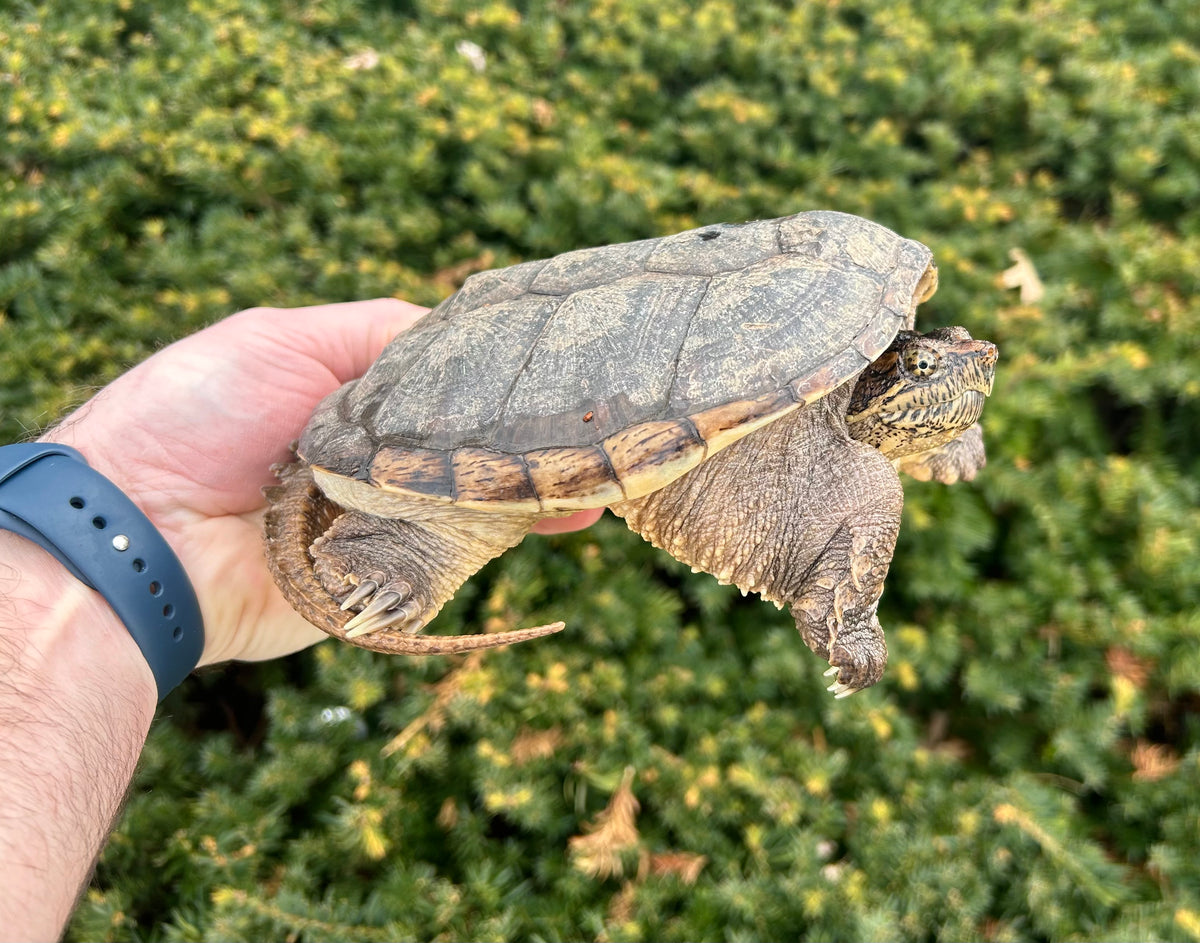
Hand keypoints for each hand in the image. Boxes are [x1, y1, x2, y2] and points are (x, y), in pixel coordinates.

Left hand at [48, 300, 601, 666]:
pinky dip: (510, 538)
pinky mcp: (386, 578)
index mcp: (349, 402)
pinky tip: (565, 514)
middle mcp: (373, 463)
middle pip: (468, 448)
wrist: (142, 534)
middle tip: (600, 420)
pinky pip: (458, 558)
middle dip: (530, 438)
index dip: (498, 378)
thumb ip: (380, 337)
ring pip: (475, 501)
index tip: (558, 364)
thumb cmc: (201, 416)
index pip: (442, 387)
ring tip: (604, 470)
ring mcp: (383, 521)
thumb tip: (463, 334)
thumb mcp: (287, 338)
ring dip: (537, 488)